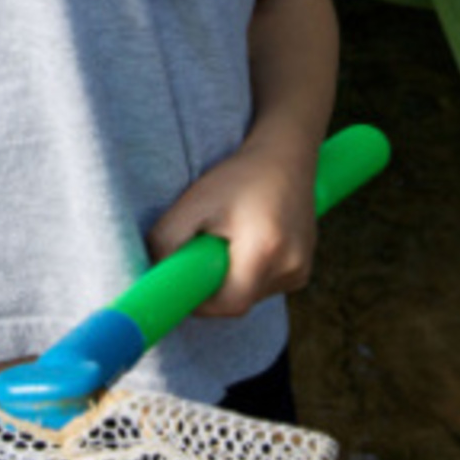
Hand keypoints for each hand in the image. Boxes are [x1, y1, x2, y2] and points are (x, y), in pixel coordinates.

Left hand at [146, 141, 318, 317]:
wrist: (284, 156)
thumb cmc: (238, 176)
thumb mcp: (194, 201)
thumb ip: (167, 239)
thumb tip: (155, 274)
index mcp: (265, 251)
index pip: (228, 304)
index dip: (202, 302)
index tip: (185, 283)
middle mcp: (291, 266)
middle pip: (241, 300)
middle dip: (217, 284)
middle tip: (205, 250)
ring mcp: (301, 270)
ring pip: (253, 293)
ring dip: (235, 278)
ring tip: (231, 238)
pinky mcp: (305, 269)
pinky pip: (268, 284)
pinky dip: (252, 272)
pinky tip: (251, 240)